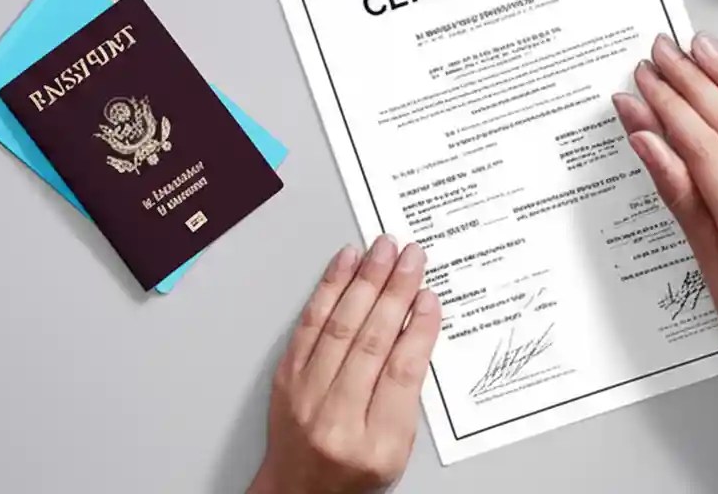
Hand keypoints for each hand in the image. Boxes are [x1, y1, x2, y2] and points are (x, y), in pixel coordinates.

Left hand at [250, 236, 441, 493]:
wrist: (297, 489)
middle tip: (412, 257)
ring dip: (365, 280)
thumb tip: (417, 326)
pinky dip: (329, 289)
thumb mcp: (396, 446)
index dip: (418, 330)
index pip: (401, 374)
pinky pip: (309, 323)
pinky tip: (345, 264)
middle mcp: (335, 419)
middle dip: (395, 291)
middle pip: (371, 342)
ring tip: (383, 249)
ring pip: (340, 326)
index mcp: (374, 443)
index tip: (431, 298)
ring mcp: (305, 396)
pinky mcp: (286, 376)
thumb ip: (406, 393)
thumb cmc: (354, 470)